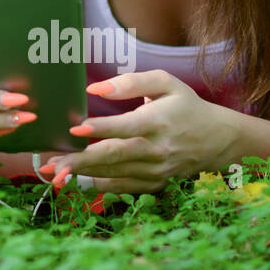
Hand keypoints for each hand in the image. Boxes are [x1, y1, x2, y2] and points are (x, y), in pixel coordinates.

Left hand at [44, 70, 235, 193]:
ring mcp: (156, 170)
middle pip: (114, 156)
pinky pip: (123, 187)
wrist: (217, 139)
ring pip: (114, 173)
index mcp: (158, 121)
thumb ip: (131, 82)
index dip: (100, 128)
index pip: (125, 127)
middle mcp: (156, 149)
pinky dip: (100, 185)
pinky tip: (77, 180)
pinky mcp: (155, 183)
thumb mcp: (165, 83)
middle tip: (52, 162)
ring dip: (82, 173)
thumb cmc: (186, 105)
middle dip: (81, 160)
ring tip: (53, 171)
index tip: (75, 128)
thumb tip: (96, 89)